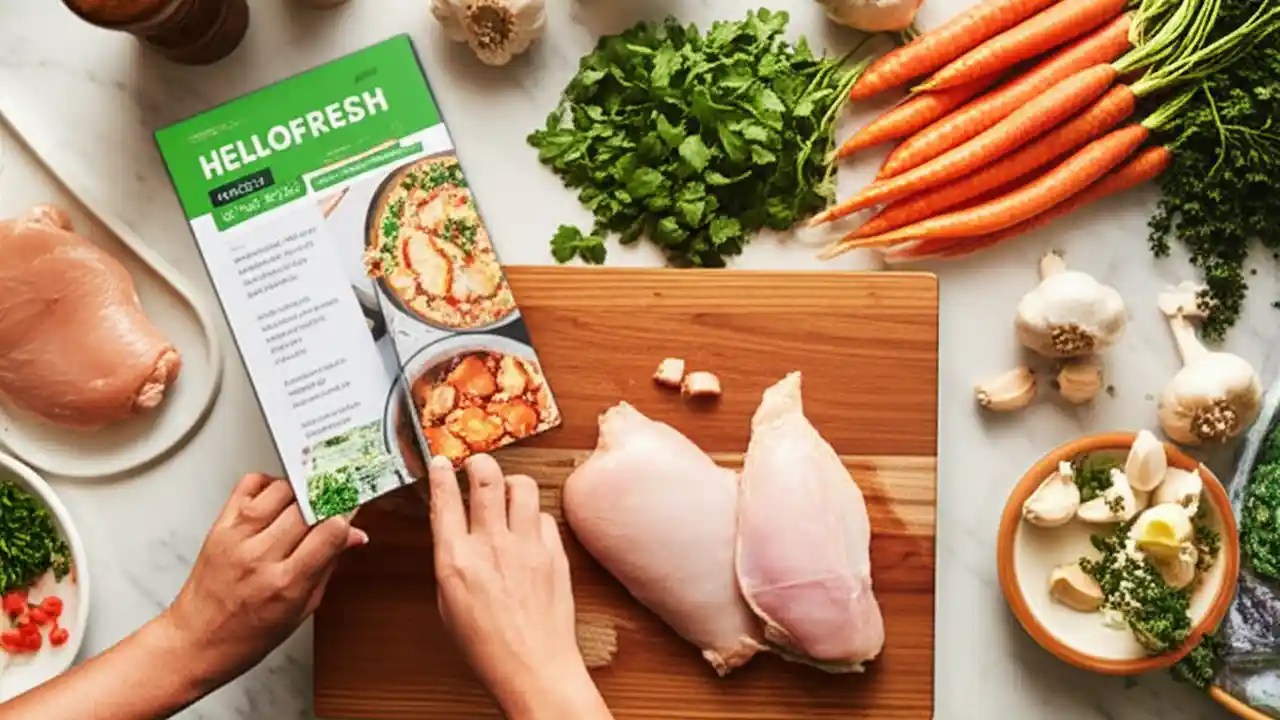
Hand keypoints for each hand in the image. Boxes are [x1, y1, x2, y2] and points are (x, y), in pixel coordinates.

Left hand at [161, 473, 366, 686]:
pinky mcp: (220, 527)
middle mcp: (260, 557)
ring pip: (281, 490)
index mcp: (286, 584)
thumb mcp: (302, 609)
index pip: (329, 532)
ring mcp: (237, 539)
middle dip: (328, 501)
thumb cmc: (246, 635)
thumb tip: (353, 536)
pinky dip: (268, 483)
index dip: (347, 518)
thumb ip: (328, 566)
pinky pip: (248, 485)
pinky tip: (276, 498)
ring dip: (301, 490)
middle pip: (308, 507)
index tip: (352, 514)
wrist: (196, 641)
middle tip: (335, 502)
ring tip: (306, 501)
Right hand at [428, 455, 610, 719]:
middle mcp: (491, 545)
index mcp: (456, 560)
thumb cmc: (487, 647)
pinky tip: (529, 527)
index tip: (442, 462)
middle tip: (478, 463)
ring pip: (522, 486)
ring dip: (511, 482)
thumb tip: (455, 532)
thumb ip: (453, 561)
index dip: (442, 474)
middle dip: (479, 462)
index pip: (445, 499)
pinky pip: (545, 515)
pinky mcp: (554, 552)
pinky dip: (535, 515)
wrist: (533, 667)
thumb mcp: (450, 603)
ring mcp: (526, 546)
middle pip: (486, 478)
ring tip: (507, 490)